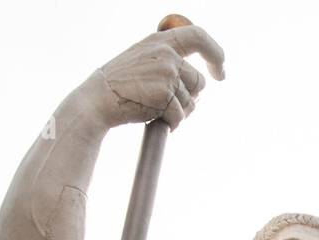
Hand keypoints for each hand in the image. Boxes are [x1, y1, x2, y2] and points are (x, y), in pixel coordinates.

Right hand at [87, 24, 224, 130]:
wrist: (98, 100)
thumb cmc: (120, 85)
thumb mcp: (143, 59)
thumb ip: (168, 60)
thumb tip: (200, 82)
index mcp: (161, 41)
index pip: (198, 36)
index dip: (215, 54)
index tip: (220, 72)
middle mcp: (167, 54)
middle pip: (198, 81)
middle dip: (190, 98)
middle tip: (170, 106)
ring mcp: (167, 74)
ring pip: (191, 101)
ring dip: (179, 112)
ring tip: (156, 110)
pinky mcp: (165, 95)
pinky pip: (180, 116)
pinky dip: (172, 123)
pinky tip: (155, 119)